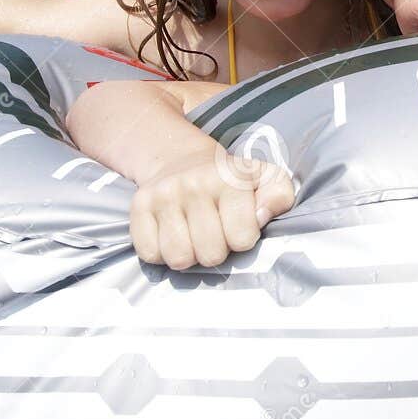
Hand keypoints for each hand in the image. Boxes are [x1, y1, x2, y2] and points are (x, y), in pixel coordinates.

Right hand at [129, 151, 295, 268]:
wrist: (181, 160)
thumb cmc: (230, 180)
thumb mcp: (265, 179)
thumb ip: (278, 195)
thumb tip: (261, 215)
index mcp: (229, 178)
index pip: (241, 238)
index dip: (243, 240)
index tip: (238, 226)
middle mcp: (193, 184)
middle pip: (210, 254)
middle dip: (217, 252)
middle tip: (216, 234)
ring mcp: (162, 195)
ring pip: (178, 258)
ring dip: (189, 256)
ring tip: (194, 237)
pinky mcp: (138, 208)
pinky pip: (150, 254)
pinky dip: (162, 254)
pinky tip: (173, 235)